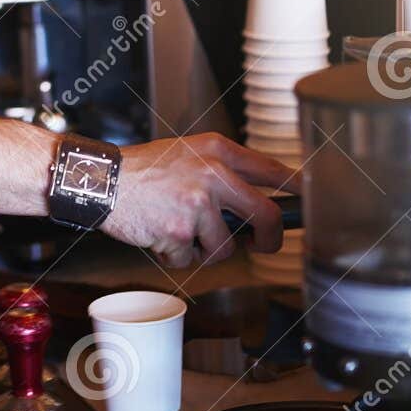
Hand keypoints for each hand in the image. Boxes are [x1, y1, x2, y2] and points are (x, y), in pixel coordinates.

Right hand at [102, 133, 297, 268]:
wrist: (102, 181)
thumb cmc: (143, 169)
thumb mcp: (188, 153)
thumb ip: (221, 169)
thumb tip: (256, 199)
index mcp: (216, 151)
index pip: (270, 170)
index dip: (296, 188)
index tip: (307, 199)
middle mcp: (212, 175)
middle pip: (267, 216)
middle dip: (269, 239)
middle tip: (262, 244)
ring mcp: (196, 206)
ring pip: (226, 248)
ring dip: (205, 249)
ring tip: (181, 230)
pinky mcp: (178, 233)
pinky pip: (190, 259)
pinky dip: (176, 255)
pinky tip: (160, 233)